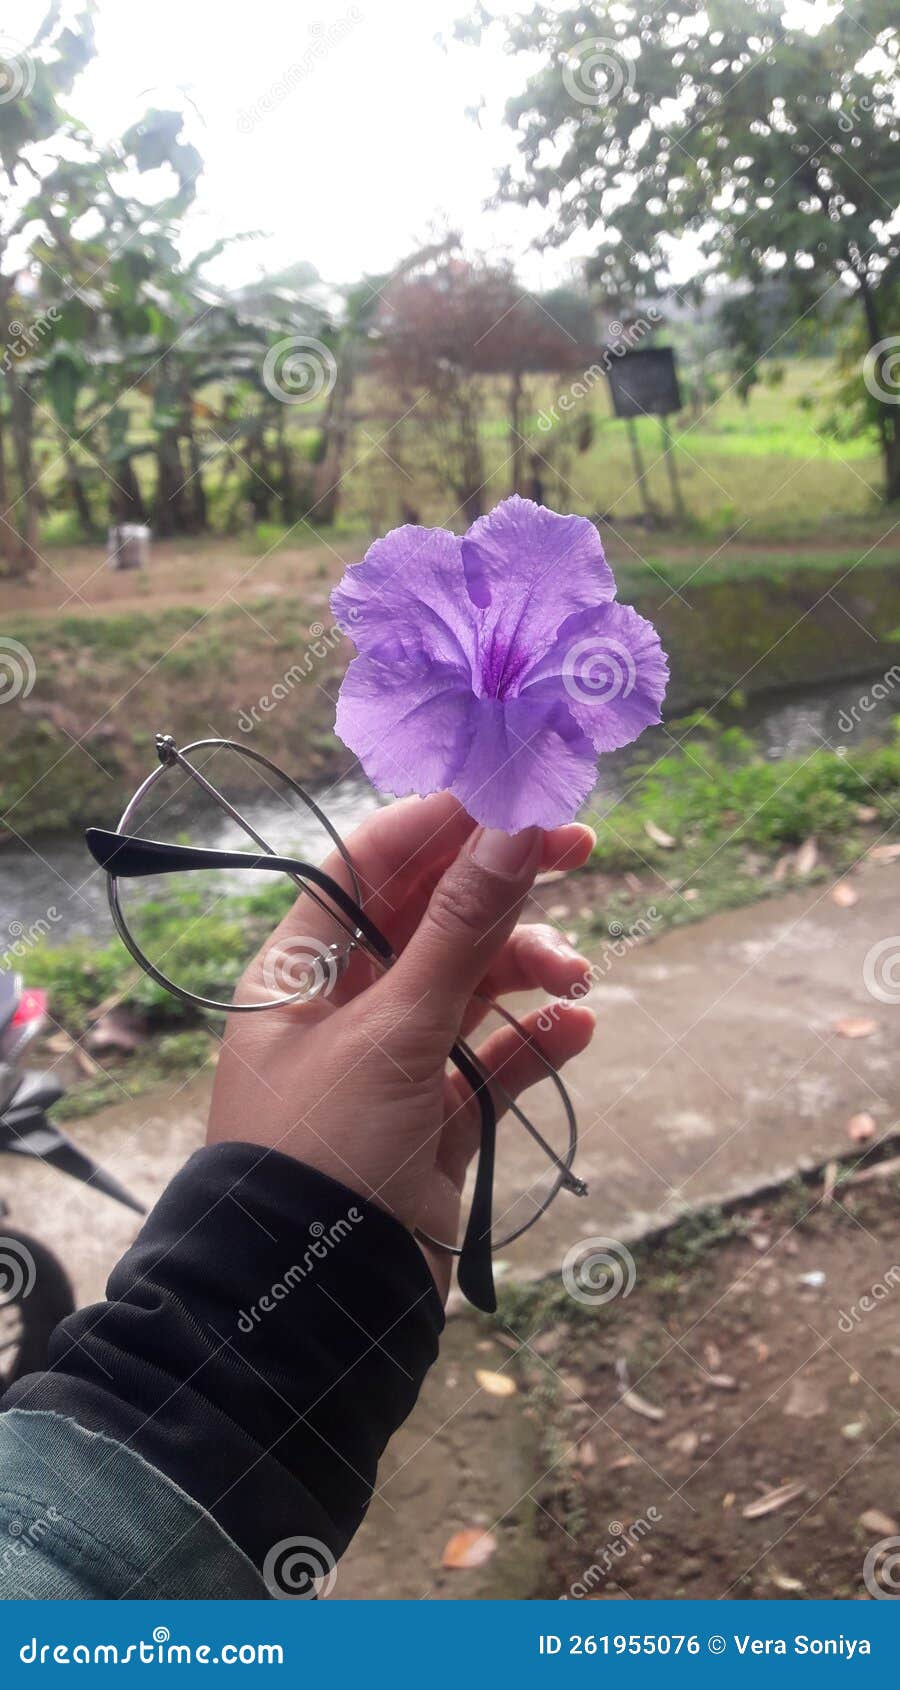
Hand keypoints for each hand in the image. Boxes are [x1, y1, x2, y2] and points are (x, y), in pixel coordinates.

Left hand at [207, 794, 595, 1300]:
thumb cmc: (325, 1151)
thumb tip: (512, 826)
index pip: (369, 864)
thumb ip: (460, 929)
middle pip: (429, 916)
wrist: (317, 1312)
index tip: (515, 798)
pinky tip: (575, 1028)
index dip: (441, 823)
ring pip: (469, 985)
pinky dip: (532, 1042)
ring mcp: (390, 1063)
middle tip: (581, 849)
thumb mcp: (393, 1030)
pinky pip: (491, 1060)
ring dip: (526, 968)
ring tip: (574, 980)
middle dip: (501, 885)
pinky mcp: (433, 1120)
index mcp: (300, 969)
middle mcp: (342, 1005)